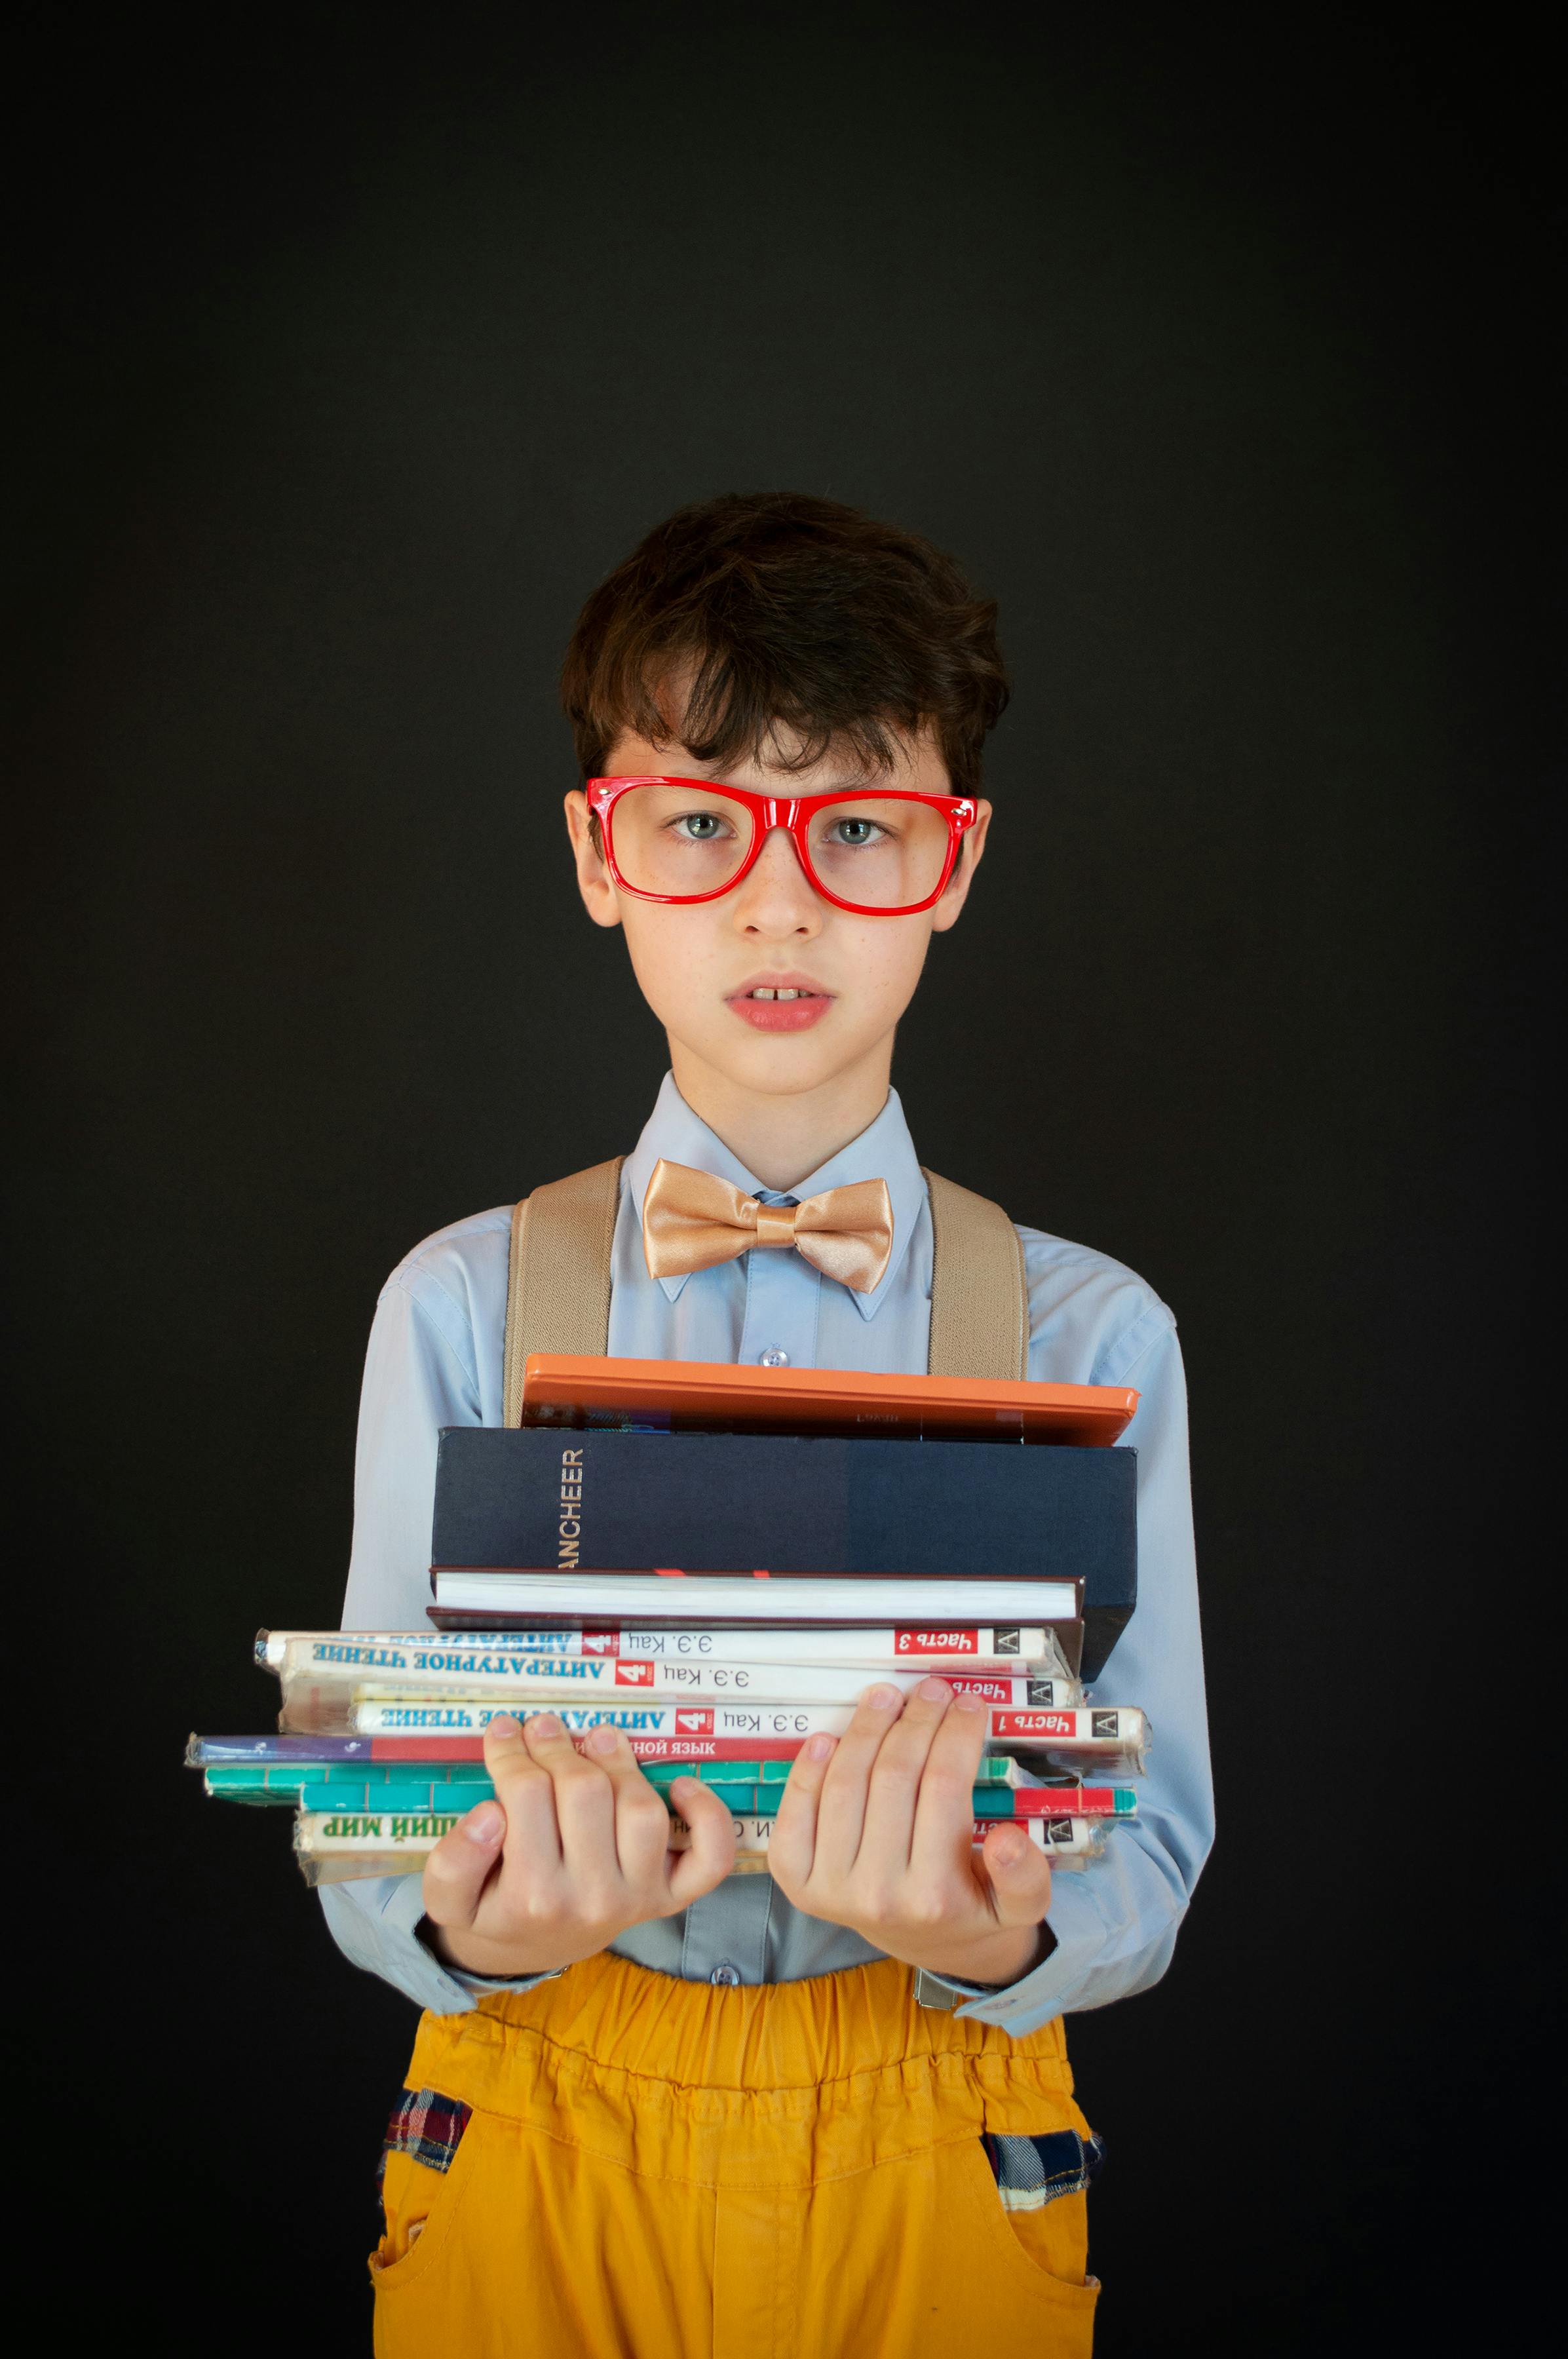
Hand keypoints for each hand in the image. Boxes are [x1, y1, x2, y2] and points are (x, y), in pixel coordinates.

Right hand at [421, 1712, 736, 1977]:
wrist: (535, 1947)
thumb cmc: (494, 1909)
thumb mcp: (448, 1900)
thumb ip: (452, 1862)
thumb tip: (489, 1815)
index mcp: (532, 1898)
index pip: (525, 1796)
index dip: (512, 1752)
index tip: (504, 1730)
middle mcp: (592, 1900)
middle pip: (584, 1791)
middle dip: (557, 1746)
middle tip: (542, 1727)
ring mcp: (638, 1898)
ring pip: (641, 1809)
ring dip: (619, 1763)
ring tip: (594, 1741)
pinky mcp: (670, 1896)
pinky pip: (709, 1858)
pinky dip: (707, 1816)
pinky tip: (681, 1784)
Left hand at [767, 1679, 1056, 1986]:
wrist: (928, 1947)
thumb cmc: (975, 1909)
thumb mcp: (1020, 1907)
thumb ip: (1026, 1878)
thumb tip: (1010, 1840)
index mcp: (936, 1897)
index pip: (944, 1789)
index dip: (956, 1734)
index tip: (969, 1703)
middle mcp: (878, 1895)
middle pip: (894, 1779)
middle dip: (916, 1720)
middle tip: (932, 1690)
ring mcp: (831, 1887)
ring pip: (845, 1785)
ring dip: (865, 1729)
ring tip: (887, 1697)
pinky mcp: (796, 1880)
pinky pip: (795, 1813)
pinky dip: (807, 1770)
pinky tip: (829, 1737)